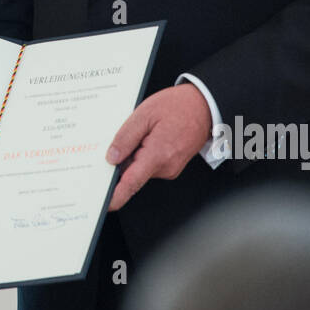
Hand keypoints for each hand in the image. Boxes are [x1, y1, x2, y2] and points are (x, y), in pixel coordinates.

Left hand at [106, 83, 211, 211]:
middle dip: (121, 162)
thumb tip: (111, 157)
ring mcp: (170, 168)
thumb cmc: (179, 106)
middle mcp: (166, 167)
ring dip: (134, 155)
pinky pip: (149, 164)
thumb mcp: (145, 114)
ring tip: (143, 130)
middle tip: (123, 137)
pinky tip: (148, 136)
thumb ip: (126, 137)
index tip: (104, 204)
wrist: (205, 105)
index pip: (131, 183)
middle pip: (132, 174)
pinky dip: (143, 154)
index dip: (115, 196)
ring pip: (140, 168)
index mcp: (158, 155)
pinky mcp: (172, 166)